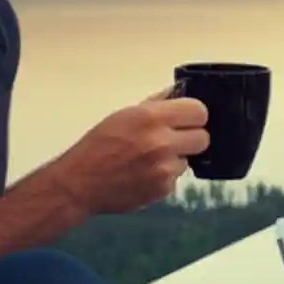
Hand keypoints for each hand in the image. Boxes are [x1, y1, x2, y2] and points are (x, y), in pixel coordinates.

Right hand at [50, 91, 209, 215]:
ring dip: (175, 158)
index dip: (194, 115)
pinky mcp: (163, 189)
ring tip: (149, 158)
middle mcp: (161, 143)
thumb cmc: (98, 146)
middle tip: (176, 139)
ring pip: (188, 160)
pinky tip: (143, 173)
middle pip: (203, 137)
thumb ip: (157, 105)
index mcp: (151, 118)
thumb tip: (178, 94)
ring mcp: (164, 169)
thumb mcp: (125, 115)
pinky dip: (164, 176)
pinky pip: (175, 178)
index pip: (199, 111)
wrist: (80, 183)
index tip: (188, 118)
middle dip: (192, 137)